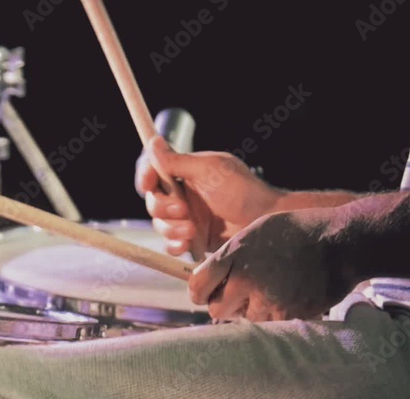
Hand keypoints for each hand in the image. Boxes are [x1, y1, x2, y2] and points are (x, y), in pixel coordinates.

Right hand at [136, 136, 282, 255]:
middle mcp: (184, 195)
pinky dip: (174, 245)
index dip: (145, 177)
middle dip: (163, 207)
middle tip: (183, 210)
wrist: (264, 224)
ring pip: (160, 224)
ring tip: (192, 230)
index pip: (154, 172)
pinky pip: (170, 244)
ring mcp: (187, 218)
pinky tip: (186, 244)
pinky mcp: (192, 239)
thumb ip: (177, 161)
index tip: (147, 184)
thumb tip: (153, 142)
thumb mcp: (209, 170)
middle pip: (153, 201)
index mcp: (186, 173)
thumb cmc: (243, 191)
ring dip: (170, 228)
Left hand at [188, 209, 358, 321]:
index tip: (205, 295)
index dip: (199, 293)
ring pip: (247, 320)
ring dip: (256, 311)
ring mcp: (268, 299)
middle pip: (217, 311)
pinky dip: (280, 316)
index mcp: (234, 254)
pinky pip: (273, 325)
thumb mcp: (257, 231)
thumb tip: (212, 277)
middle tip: (241, 298)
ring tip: (275, 291)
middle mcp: (246, 278)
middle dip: (227, 307)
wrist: (343, 242)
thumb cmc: (300, 232)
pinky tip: (291, 297)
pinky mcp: (289, 315)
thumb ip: (231, 255)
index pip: (197, 285)